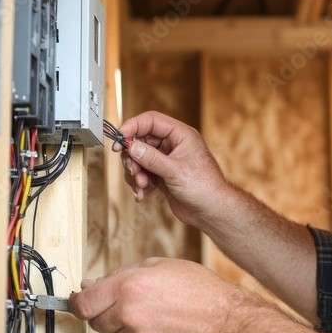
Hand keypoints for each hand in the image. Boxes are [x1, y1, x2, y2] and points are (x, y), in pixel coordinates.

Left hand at [69, 258, 243, 332]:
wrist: (228, 321)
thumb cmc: (199, 289)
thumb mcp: (160, 266)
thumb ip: (122, 274)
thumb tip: (90, 284)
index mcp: (129, 286)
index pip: (84, 303)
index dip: (77, 303)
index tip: (76, 303)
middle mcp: (130, 313)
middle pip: (96, 322)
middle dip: (107, 315)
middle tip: (130, 308)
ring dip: (128, 329)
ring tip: (158, 318)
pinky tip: (166, 331)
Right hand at [115, 111, 230, 227]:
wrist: (212, 211)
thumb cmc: (204, 187)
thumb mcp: (175, 171)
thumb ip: (151, 158)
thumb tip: (131, 146)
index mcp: (180, 135)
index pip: (151, 121)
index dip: (133, 126)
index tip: (119, 138)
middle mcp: (173, 145)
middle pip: (142, 141)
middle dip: (133, 157)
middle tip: (132, 170)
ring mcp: (167, 161)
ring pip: (140, 159)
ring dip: (136, 173)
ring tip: (141, 186)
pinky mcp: (162, 176)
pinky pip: (143, 174)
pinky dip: (139, 184)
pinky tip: (142, 194)